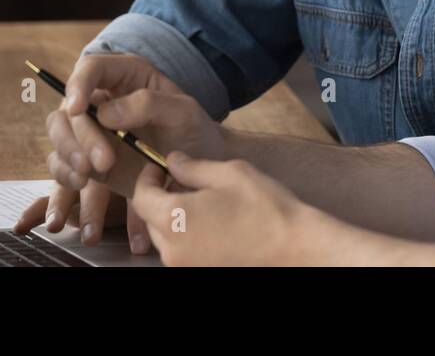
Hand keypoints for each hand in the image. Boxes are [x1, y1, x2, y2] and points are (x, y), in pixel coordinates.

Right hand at [44, 83, 228, 194]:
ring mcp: (92, 129)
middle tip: (105, 162)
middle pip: (70, 108)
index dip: (78, 84)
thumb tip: (105, 114)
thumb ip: (149, 104)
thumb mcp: (184, 113)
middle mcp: (102, 98)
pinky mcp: (86, 158)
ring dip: (69, 154)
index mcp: (126, 75)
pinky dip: (65, 173)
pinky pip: (60, 162)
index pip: (91, 67)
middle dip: (81, 136)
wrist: (196, 172)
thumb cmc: (194, 133)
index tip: (78, 109)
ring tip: (91, 175)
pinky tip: (83, 183)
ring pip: (59, 133)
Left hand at [129, 152, 320, 265]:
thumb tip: (172, 161)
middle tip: (183, 182)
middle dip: (161, 198)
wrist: (294, 248)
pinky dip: (188, 236)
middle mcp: (172, 248)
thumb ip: (192, 167)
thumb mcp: (229, 173)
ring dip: (175, 218)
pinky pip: (182, 251)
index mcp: (174, 219)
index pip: (140, 197)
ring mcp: (184, 266)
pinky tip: (214, 224)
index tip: (159, 167)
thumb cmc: (264, 209)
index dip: (147, 178)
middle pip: (150, 219)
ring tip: (204, 203)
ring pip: (165, 237)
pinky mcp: (198, 273)